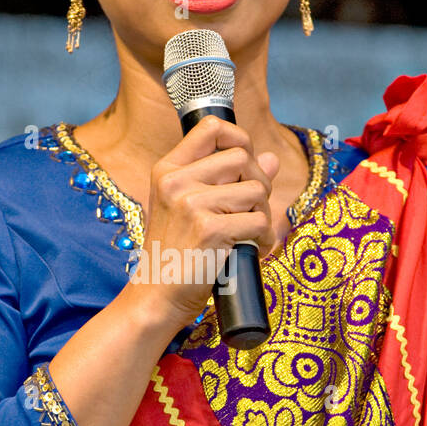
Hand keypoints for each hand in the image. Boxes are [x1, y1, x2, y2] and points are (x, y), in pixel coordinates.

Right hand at [131, 115, 280, 329]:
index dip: (240, 139)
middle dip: (259, 183)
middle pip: (242, 157)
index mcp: (167, 170)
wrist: (156, 297)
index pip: (211, 128)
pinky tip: (251, 249)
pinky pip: (260, 221)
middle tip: (253, 210)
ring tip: (250, 234)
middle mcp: (176, 182)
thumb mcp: (189, 209)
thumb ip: (227, 180)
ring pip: (256, 189)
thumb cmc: (175, 254)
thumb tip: (271, 158)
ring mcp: (192, 204)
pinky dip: (263, 239)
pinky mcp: (210, 230)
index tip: (247, 162)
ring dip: (263, 214)